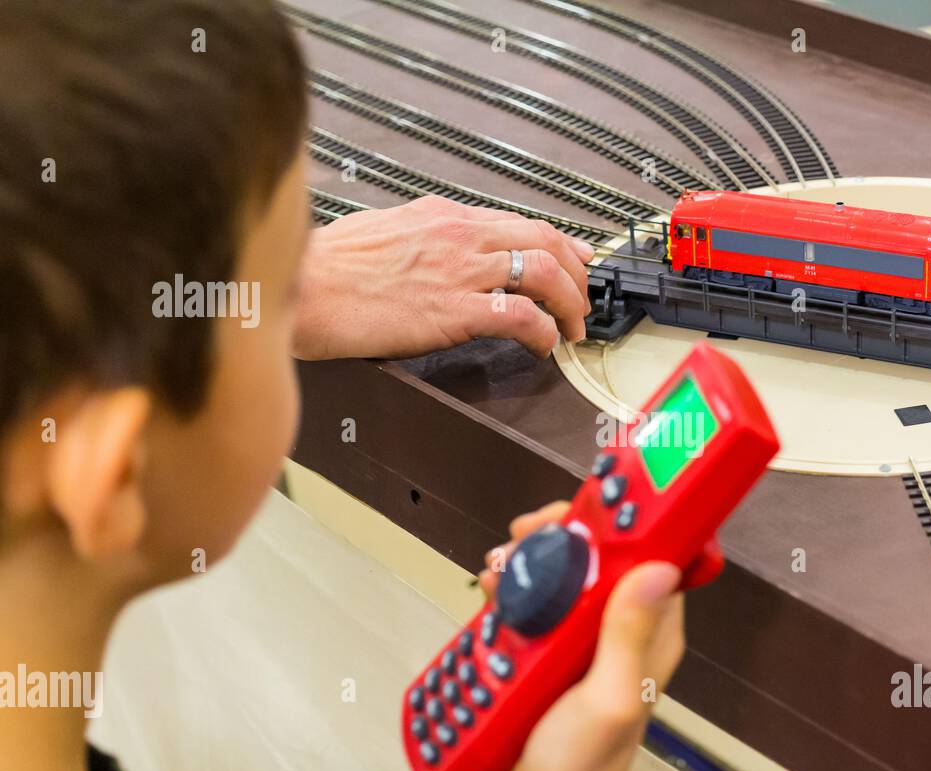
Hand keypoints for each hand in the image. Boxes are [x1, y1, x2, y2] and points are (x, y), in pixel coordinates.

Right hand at [294, 196, 594, 360]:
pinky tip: (543, 347)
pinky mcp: (453, 310)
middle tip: (582, 302)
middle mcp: (459, 235)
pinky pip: (521, 316)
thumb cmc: (326, 268)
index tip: (577, 261)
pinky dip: (544, 332)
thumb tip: (442, 250)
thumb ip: (423, 238)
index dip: (561, 245)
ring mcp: (459, 271)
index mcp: (442, 216)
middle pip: (545, 242)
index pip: (521, 223)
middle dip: (576, 274)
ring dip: (569, 304)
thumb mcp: (383, 231)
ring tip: (571, 329)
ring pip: (543, 273)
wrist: (300, 288)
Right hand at [479, 503, 684, 770]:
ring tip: (500, 568)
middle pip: (601, 556)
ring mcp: (585, 639)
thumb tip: (658, 567)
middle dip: (562, 535)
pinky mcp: (552, 651)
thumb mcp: (609, 696)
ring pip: (564, 575)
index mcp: (652, 634)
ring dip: (531, 561)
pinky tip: (491, 594)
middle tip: (526, 536)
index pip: (656, 555)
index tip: (591, 506)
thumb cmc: (580, 765)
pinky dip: (513, 592)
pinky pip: (536, 604)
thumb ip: (629, 633)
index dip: (627, 521)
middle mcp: (623, 630)